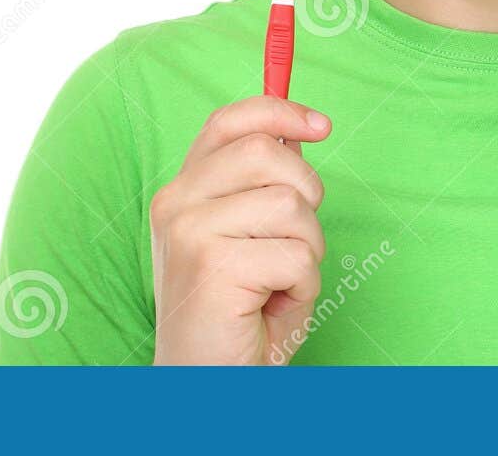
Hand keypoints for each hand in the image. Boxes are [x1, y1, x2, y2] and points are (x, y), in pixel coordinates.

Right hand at [149, 95, 330, 364]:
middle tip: (297, 240)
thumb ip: (266, 185)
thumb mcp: (253, 236)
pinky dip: (304, 286)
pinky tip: (273, 306)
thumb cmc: (238, 316)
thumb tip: (301, 130)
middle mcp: (176, 203)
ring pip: (291, 206)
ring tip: (278, 283)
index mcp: (183, 191)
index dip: (280, 111)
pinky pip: (297, 255)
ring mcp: (190, 231)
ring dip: (306, 250)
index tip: (322, 126)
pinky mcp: (213, 264)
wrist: (207, 386)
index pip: (230, 122)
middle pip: (267, 152)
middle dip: (306, 193)